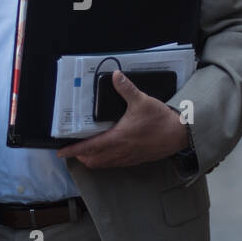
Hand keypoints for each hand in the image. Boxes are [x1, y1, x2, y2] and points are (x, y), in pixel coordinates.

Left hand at [55, 71, 188, 168]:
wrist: (179, 135)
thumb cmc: (161, 120)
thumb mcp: (142, 100)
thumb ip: (126, 88)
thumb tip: (116, 76)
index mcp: (118, 138)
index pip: (89, 147)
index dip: (73, 150)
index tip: (61, 152)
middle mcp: (120, 151)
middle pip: (93, 160)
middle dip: (80, 156)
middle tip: (73, 149)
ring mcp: (128, 158)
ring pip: (103, 164)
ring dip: (92, 160)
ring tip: (86, 152)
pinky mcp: (135, 160)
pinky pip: (115, 164)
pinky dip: (105, 161)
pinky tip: (107, 152)